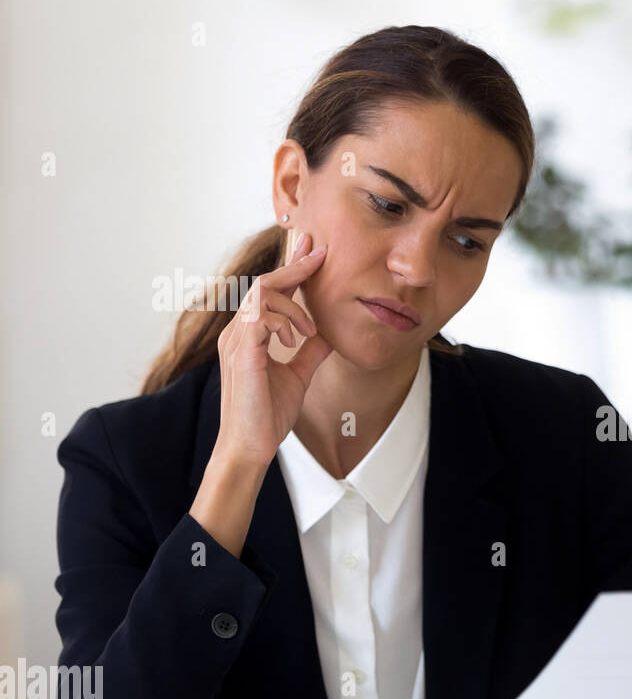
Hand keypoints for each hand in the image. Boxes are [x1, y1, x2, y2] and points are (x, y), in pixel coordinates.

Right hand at [213, 231, 331, 469]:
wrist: (251, 446)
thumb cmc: (267, 415)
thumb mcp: (297, 376)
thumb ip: (310, 353)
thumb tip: (329, 335)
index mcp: (249, 335)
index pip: (269, 294)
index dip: (291, 270)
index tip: (313, 251)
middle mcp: (238, 333)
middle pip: (263, 284)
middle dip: (293, 265)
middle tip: (318, 252)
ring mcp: (236, 341)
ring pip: (261, 295)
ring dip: (293, 306)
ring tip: (308, 331)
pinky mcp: (243, 353)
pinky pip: (260, 317)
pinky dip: (283, 321)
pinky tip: (296, 338)